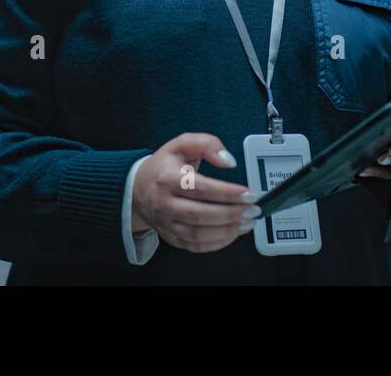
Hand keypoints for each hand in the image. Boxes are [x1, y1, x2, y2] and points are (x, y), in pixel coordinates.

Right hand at [132, 133, 258, 252]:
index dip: (226, 192)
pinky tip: (233, 233)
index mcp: (166, 178)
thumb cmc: (164, 166)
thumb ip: (207, 144)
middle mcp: (164, 203)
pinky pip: (195, 245)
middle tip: (253, 210)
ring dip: (227, 230)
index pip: (200, 188)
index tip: (248, 193)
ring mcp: (166, 223)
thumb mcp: (182, 144)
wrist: (137, 189)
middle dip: (231, 214)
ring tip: (248, 222)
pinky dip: (217, 243)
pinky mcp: (171, 237)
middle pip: (200, 214)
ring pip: (198, 233)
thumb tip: (228, 161)